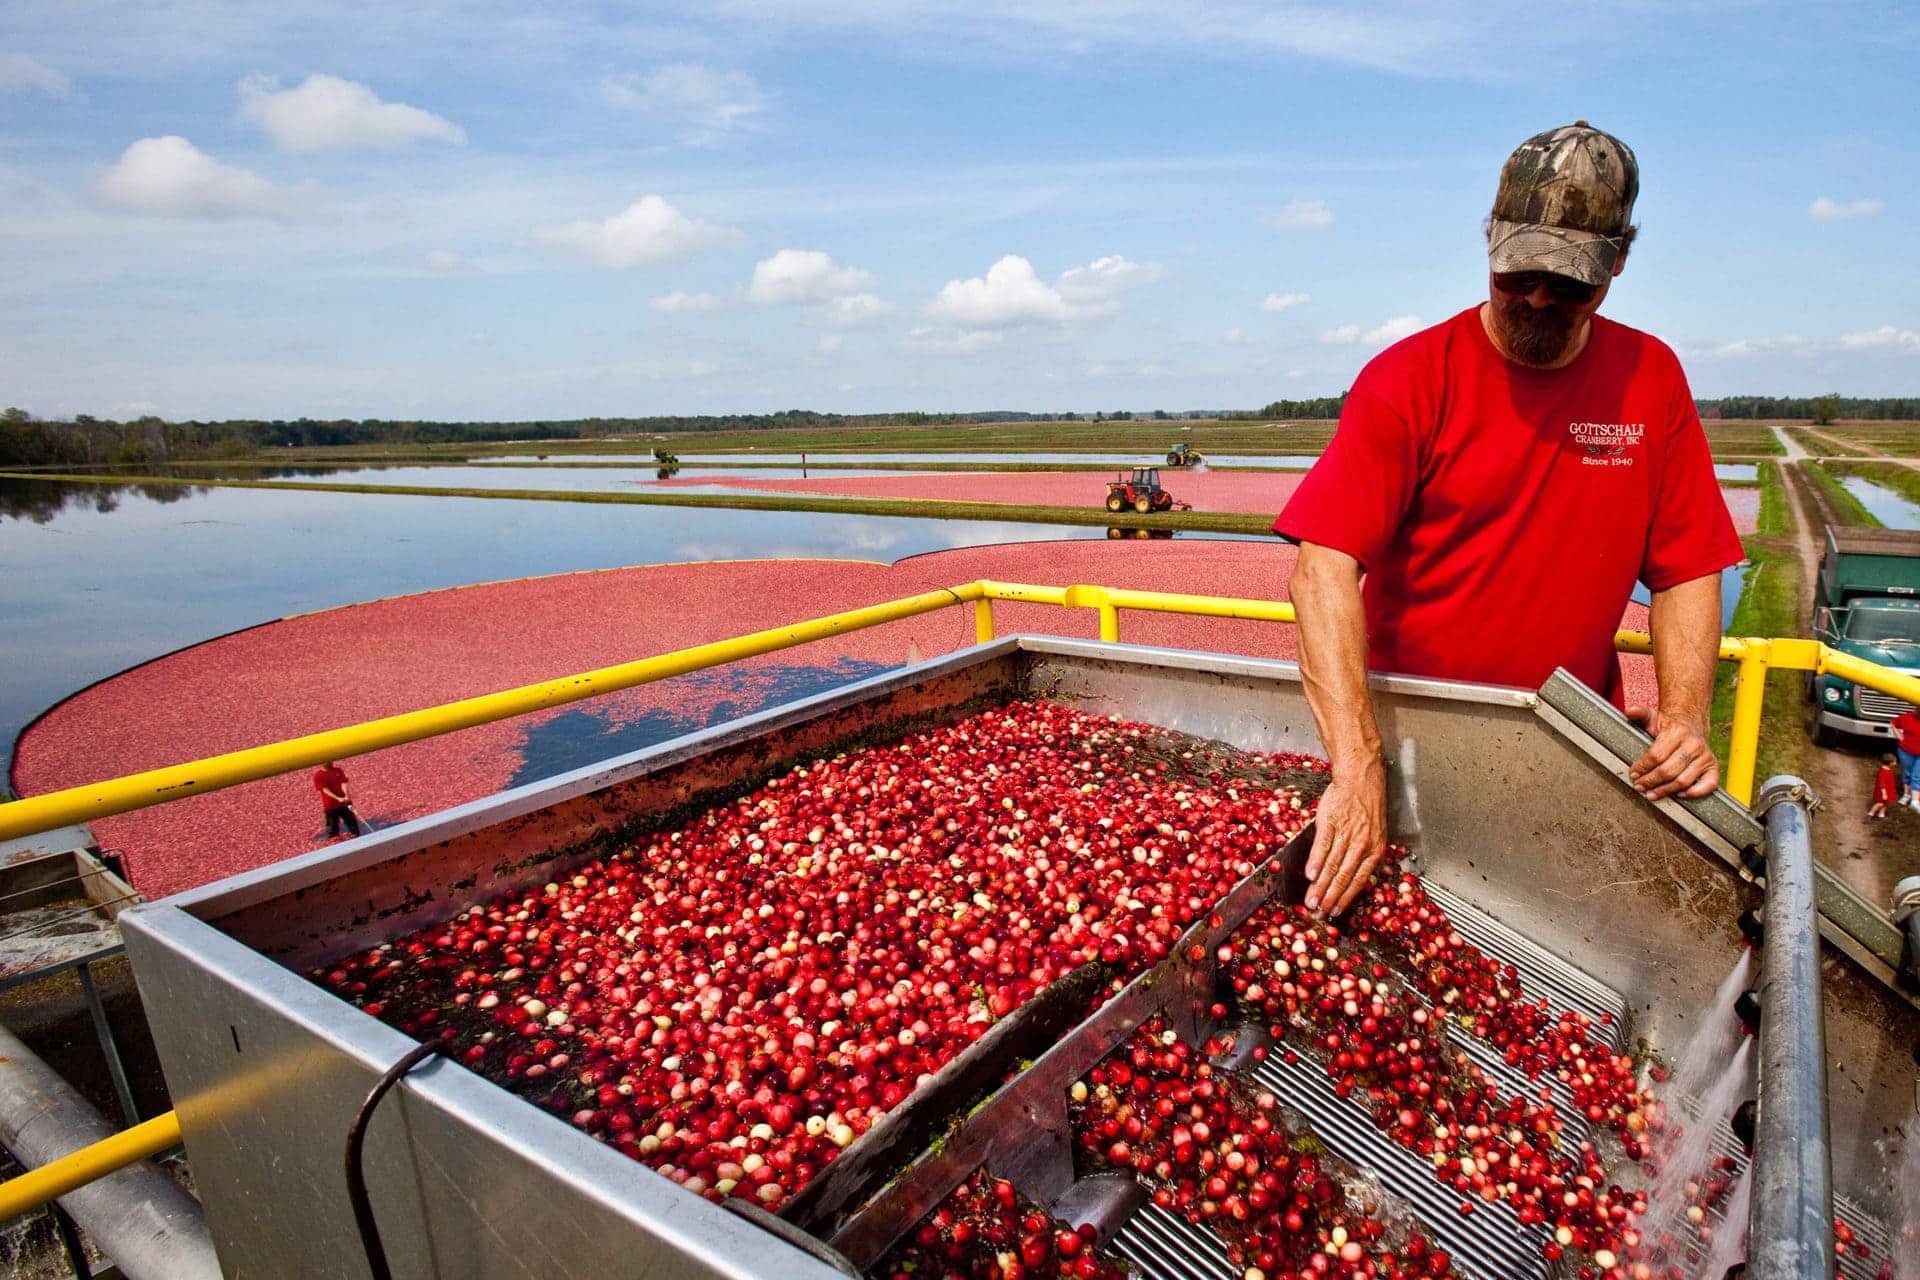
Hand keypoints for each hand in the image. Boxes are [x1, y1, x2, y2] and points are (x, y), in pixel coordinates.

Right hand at [1303, 759, 1387, 916]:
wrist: (1360, 778)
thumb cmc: (1367, 805)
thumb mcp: (1375, 833)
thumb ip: (1364, 856)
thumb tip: (1350, 878)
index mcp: (1375, 850)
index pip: (1359, 880)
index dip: (1345, 898)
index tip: (1335, 911)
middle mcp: (1362, 844)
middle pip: (1343, 876)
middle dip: (1330, 898)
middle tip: (1319, 912)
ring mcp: (1346, 833)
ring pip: (1332, 865)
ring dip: (1320, 886)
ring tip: (1311, 900)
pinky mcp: (1330, 822)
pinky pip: (1322, 845)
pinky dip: (1315, 862)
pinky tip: (1309, 876)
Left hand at [1625, 704, 1718, 799]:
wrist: (1691, 725)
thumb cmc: (1668, 726)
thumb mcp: (1653, 717)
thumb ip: (1640, 713)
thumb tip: (1630, 710)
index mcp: (1678, 732)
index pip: (1656, 755)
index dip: (1642, 767)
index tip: (1633, 774)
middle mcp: (1695, 744)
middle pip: (1669, 770)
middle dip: (1651, 781)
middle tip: (1639, 786)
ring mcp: (1705, 756)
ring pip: (1684, 780)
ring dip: (1666, 790)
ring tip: (1651, 794)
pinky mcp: (1713, 766)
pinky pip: (1709, 784)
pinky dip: (1695, 792)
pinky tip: (1679, 795)